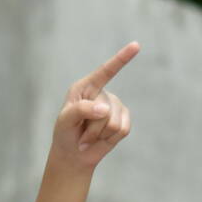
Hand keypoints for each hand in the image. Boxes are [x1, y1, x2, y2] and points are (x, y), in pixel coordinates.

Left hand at [51, 40, 138, 170]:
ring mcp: (114, 106)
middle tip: (81, 135)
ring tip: (89, 138)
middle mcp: (102, 94)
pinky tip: (101, 140)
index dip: (121, 59)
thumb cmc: (65, 134)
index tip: (136, 45)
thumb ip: (82, 110)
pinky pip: (123, 129)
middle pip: (105, 110)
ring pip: (114, 122)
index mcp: (86, 87)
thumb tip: (105, 109)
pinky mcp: (123, 120)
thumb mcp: (65, 120)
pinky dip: (110, 139)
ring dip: (99, 135)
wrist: (74, 155)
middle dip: (92, 128)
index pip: (105, 71)